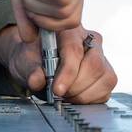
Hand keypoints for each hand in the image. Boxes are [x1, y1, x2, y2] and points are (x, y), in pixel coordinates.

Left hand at [0, 23, 117, 103]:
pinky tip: (74, 97)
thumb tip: (36, 81)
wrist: (35, 61)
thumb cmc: (32, 56)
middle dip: (75, 86)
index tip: (57, 89)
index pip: (74, 51)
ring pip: (105, 78)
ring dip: (83, 94)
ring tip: (65, 95)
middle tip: (58, 94)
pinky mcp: (105, 74)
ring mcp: (101, 57)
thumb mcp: (25, 60)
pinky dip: (89, 99)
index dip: (67, 73)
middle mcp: (90, 41)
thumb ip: (30, 69)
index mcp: (69, 31)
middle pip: (95, 65)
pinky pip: (106, 91)